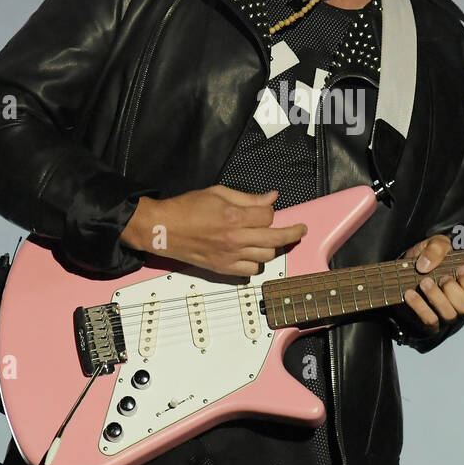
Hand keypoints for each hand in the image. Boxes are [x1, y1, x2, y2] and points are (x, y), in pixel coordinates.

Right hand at [121, 185, 306, 276]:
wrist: (162, 228)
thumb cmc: (186, 208)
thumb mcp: (218, 193)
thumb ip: (248, 198)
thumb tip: (271, 197)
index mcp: (234, 217)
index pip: (269, 216)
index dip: (271, 211)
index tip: (268, 209)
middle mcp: (235, 238)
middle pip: (276, 239)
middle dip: (293, 233)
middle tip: (301, 230)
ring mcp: (230, 256)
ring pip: (266, 257)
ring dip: (271, 248)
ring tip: (268, 240)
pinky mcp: (223, 269)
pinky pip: (250, 271)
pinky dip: (255, 264)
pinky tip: (251, 255)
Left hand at [398, 234, 463, 334]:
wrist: (403, 275)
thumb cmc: (427, 261)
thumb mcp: (434, 245)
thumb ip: (437, 248)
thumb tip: (426, 264)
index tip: (460, 269)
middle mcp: (458, 306)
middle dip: (453, 290)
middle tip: (442, 278)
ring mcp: (444, 317)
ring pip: (448, 314)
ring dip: (436, 297)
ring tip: (424, 282)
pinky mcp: (428, 325)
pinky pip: (429, 321)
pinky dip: (419, 306)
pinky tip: (410, 294)